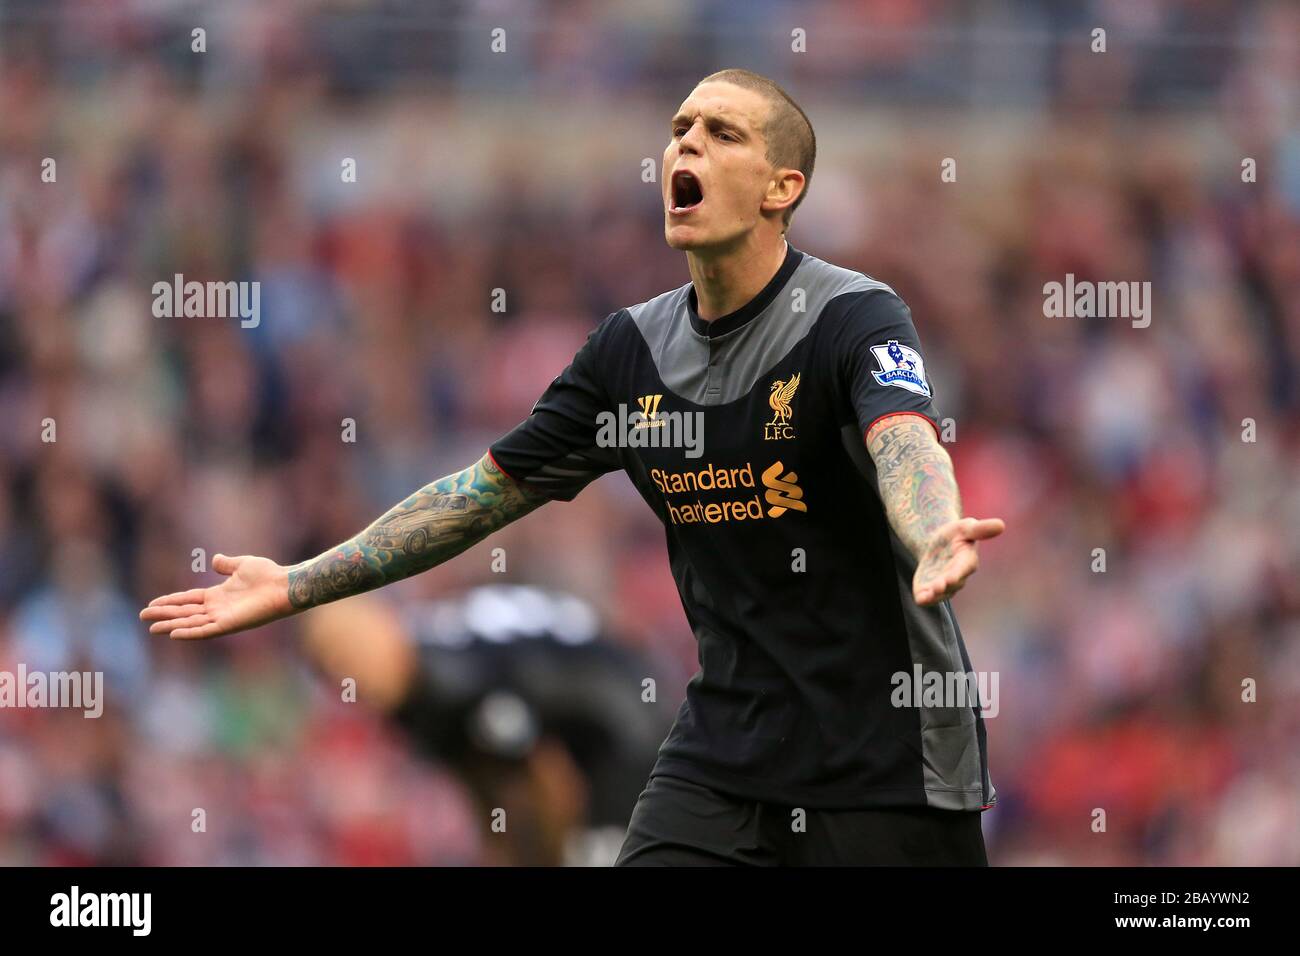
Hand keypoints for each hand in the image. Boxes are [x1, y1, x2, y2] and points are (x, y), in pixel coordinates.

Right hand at [139, 553, 295, 639]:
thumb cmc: (268, 575)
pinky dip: (190, 632)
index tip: (152, 604)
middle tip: (143, 617)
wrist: (284, 584)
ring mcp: (223, 618)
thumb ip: (227, 564)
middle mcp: (218, 608)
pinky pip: (206, 631)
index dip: (171, 602)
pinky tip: (174, 633)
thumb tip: (215, 560)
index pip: (189, 600)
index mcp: (219, 595)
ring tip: (152, 627)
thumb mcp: (242, 565)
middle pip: (185, 612)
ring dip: (172, 625)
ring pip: (191, 622)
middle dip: (164, 615)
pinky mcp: (230, 625)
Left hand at [912, 517, 1004, 606]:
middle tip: (937, 587)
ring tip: (926, 596)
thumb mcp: (967, 527)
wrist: (938, 543)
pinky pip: (928, 597)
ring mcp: (944, 585)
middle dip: (944, 585)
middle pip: (952, 584)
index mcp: (967, 562)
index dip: (957, 574)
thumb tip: (1001, 525)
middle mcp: (958, 577)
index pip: (963, 569)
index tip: (950, 578)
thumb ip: (981, 529)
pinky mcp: (930, 588)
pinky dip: (924, 599)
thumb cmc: (957, 534)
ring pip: (941, 594)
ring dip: (934, 596)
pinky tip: (920, 598)